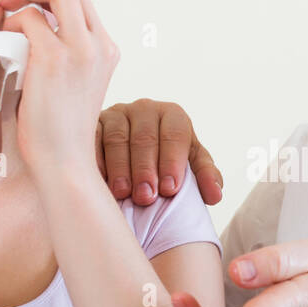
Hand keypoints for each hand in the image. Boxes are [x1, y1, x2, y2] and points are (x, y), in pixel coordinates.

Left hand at [0, 0, 118, 189]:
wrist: (63, 164)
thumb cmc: (55, 128)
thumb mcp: (67, 83)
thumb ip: (58, 51)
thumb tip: (28, 24)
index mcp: (104, 48)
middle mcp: (99, 44)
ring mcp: (81, 50)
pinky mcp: (56, 60)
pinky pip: (30, 19)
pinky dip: (10, 22)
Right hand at [95, 99, 223, 205]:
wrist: (133, 153)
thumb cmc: (166, 161)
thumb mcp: (189, 165)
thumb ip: (205, 177)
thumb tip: (215, 195)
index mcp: (172, 115)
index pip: (175, 134)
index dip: (173, 161)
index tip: (170, 189)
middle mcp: (145, 109)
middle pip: (145, 137)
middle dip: (146, 169)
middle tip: (146, 197)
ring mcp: (116, 113)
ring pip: (117, 138)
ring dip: (120, 168)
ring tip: (124, 194)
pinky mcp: (92, 123)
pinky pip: (92, 139)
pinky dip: (97, 161)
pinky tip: (100, 181)